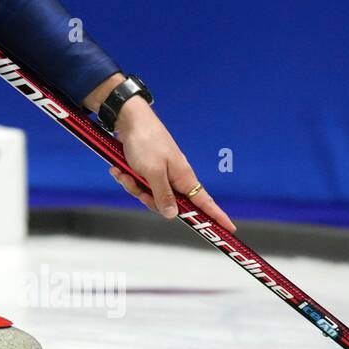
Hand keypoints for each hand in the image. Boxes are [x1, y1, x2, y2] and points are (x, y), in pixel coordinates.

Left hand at [107, 98, 235, 232]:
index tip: (229, 228)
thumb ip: (163, 195)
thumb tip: (173, 215)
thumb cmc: (146, 142)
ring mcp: (160, 173)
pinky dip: (127, 177)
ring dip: (133, 186)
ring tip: (125, 174)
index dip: (217, 216)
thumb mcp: (153, 172)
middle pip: (168, 204)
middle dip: (149, 200)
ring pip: (148, 194)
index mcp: (184, 178)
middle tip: (139, 191)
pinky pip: (138, 183)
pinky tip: (118, 170)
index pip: (205, 202)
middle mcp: (175, 178)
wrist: (129, 120)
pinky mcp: (146, 169)